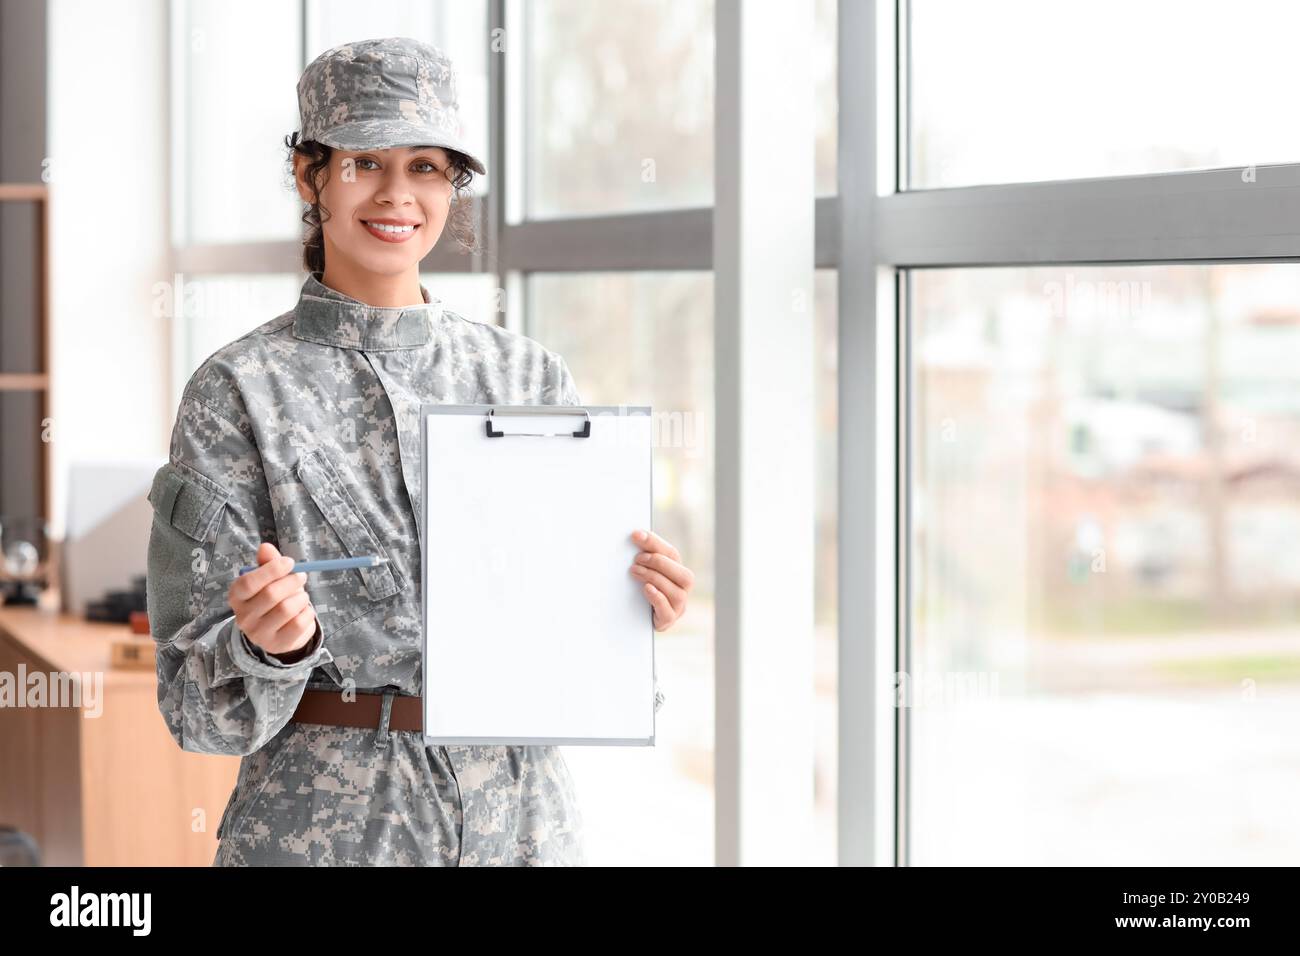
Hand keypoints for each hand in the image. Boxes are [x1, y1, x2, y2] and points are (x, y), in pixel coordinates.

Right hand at [228, 542, 319, 661]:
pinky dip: (308, 612)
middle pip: (270, 594)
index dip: (272, 570)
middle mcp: (243, 617)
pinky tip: (304, 611)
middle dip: (291, 582)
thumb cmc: (273, 598)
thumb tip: (265, 547)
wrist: (279, 631)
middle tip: (302, 577)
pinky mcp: (277, 644)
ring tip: (301, 596)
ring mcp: (259, 634)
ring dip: (301, 597)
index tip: (290, 562)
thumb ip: (267, 562)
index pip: (249, 582)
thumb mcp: (269, 579)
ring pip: (287, 609)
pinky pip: (299, 623)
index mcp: (237, 597)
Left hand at [628, 530, 693, 631]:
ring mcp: (677, 607)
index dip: (654, 543)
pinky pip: (668, 612)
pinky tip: (646, 589)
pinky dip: (658, 598)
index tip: (636, 535)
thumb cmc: (640, 589)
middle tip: (637, 559)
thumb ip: (643, 555)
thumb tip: (636, 535)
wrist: (633, 616)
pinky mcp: (666, 620)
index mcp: (677, 572)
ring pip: (677, 593)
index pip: (672, 554)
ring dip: (655, 578)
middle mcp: (682, 589)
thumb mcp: (642, 570)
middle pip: (684, 575)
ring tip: (635, 571)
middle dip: (659, 563)